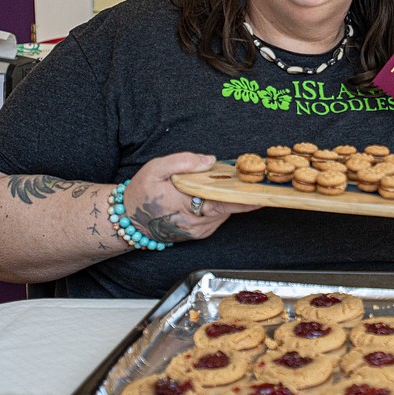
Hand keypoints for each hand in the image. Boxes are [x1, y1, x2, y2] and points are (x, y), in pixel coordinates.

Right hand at [125, 152, 260, 243]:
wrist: (129, 219)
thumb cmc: (142, 193)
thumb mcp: (156, 169)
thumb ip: (183, 162)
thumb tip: (210, 161)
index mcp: (187, 205)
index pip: (224, 202)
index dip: (246, 199)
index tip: (264, 195)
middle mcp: (197, 223)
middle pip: (229, 208)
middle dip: (243, 195)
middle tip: (255, 182)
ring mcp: (199, 230)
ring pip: (225, 212)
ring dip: (228, 199)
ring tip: (227, 183)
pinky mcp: (200, 233)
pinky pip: (217, 217)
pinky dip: (220, 205)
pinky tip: (212, 194)